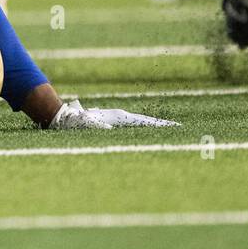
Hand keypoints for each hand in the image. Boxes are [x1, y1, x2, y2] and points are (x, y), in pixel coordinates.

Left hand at [48, 100, 178, 128]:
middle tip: (181, 129)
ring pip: (141, 123)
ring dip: (155, 127)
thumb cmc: (77, 121)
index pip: (144, 121)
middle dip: (163, 126)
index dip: (159, 125)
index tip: (176, 127)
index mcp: (119, 117)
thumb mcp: (88, 124)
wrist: (66, 118)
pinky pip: (133, 127)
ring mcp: (118, 119)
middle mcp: (121, 116)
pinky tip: (151, 132)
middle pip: (146, 121)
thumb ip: (97, 126)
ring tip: (171, 130)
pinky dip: (144, 129)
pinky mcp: (114, 123)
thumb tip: (108, 128)